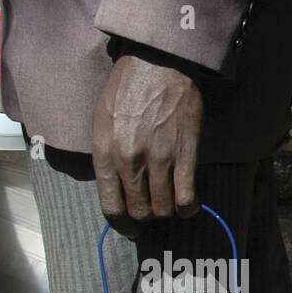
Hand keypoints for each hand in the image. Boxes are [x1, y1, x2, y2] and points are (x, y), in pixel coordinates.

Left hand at [92, 54, 202, 238]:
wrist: (158, 63)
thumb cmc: (128, 88)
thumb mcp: (102, 120)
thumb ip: (106, 154)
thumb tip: (116, 186)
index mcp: (106, 151)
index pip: (111, 205)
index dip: (122, 224)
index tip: (131, 229)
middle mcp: (131, 159)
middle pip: (140, 211)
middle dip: (146, 215)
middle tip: (152, 209)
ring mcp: (160, 158)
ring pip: (163, 208)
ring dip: (167, 211)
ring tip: (170, 203)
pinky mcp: (186, 155)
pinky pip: (187, 197)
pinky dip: (188, 208)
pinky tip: (188, 205)